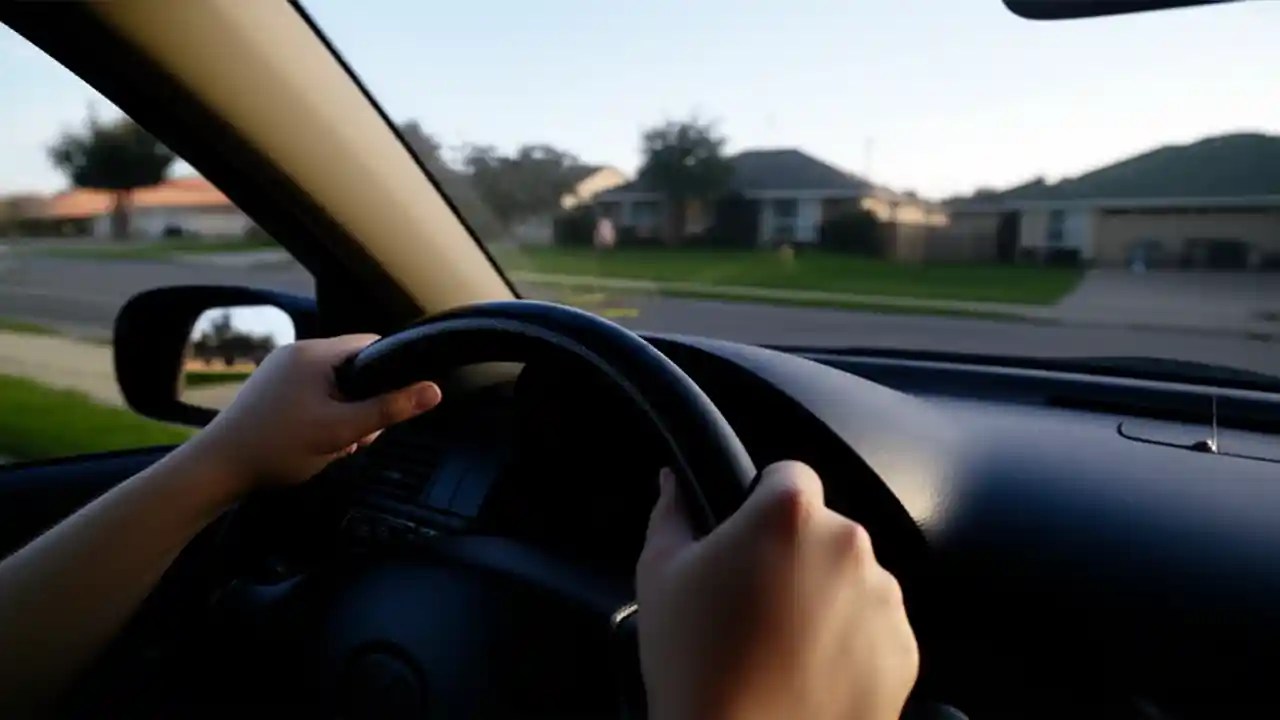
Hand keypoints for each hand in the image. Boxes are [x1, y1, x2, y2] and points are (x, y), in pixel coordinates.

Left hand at [190, 334, 440, 492]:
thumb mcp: (341, 432)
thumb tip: (434, 390)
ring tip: (332, 445)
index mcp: (314, 353)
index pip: (371, 345)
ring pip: (334, 386)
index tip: (389, 408)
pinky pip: (312, 395)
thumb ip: (389, 409)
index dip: (389, 374)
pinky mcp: (270, 391)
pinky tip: (314, 443)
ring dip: (343, 414)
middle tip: (355, 439)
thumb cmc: (279, 447)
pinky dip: (322, 416)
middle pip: (354, 369)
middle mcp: (296, 353)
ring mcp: (280, 371)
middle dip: (363, 403)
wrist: (217, 469)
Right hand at [636, 461, 918, 719]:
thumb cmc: (696, 665)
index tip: (747, 538)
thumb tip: (675, 483)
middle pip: (823, 529)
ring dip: (824, 596)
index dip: (761, 501)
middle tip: (753, 601)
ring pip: (851, 578)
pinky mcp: (903, 649)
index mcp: (789, 514)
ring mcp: (883, 599)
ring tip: (779, 643)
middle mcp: (847, 545)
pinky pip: (875, 627)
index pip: (788, 474)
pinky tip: (807, 668)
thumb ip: (673, 513)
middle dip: (794, 554)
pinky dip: (849, 640)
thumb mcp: (660, 577)